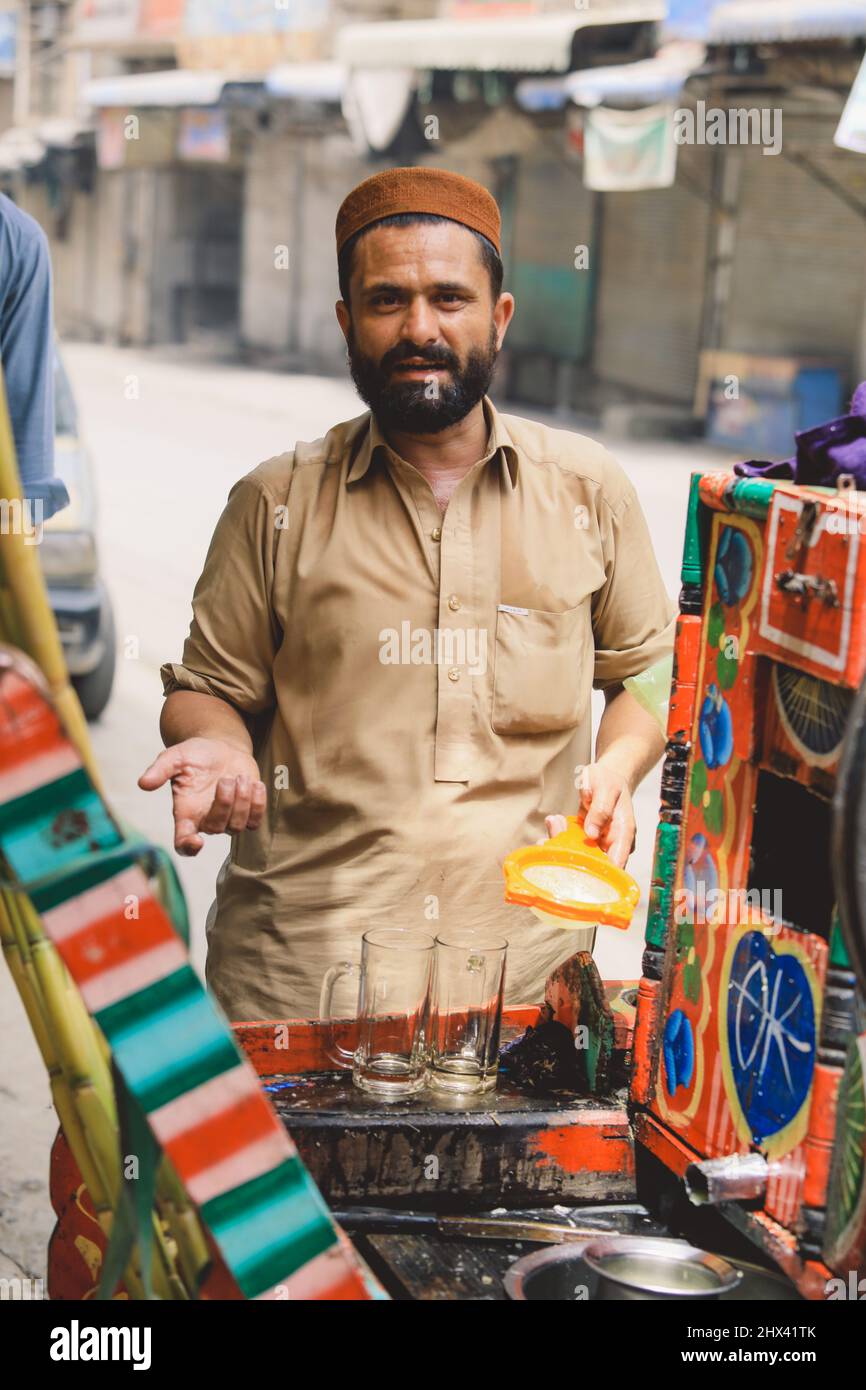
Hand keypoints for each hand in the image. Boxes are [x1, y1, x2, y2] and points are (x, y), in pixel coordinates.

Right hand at [138, 738, 266, 856]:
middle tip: (226, 779)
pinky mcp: (247, 813)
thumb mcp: (174, 757)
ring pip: (238, 826)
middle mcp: (205, 820)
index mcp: (185, 813)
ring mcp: (227, 819)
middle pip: (217, 828)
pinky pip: (255, 822)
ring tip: (240, 777)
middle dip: (225, 803)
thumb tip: (143, 783)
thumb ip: (160, 770)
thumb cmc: (194, 755)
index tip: (196, 842)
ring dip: (243, 800)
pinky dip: (258, 803)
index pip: (183, 841)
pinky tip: (253, 783)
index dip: (188, 847)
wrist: (221, 748)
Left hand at [541, 762, 635, 868]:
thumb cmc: (608, 780)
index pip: (617, 863)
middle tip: (551, 845)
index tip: (577, 866)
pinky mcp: (585, 841)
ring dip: (562, 848)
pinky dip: (559, 840)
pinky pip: (571, 846)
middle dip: (573, 859)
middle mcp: (612, 844)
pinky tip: (552, 824)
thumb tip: (592, 834)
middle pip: (596, 865)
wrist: (605, 778)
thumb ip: (601, 809)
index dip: (600, 871)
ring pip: (581, 858)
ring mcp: (598, 844)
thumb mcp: (605, 787)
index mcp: (623, 833)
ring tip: (550, 829)